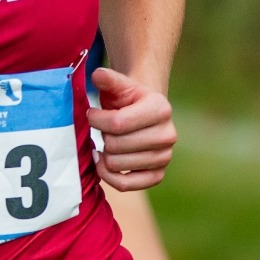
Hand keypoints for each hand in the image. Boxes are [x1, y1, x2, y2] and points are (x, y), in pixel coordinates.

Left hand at [87, 67, 176, 190]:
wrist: (143, 115)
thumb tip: (98, 75)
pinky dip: (108, 176)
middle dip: (102, 136)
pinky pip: (125, 185)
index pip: (117, 123)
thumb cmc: (127, 99)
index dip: (96, 120)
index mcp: (161, 109)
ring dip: (104, 154)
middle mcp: (168, 135)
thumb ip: (108, 79)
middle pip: (115, 145)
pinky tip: (103, 161)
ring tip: (108, 141)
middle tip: (104, 129)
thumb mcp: (119, 85)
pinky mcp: (157, 175)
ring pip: (116, 164)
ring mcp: (165, 157)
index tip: (91, 113)